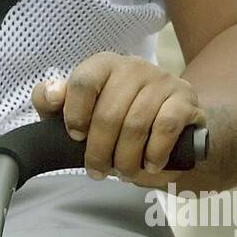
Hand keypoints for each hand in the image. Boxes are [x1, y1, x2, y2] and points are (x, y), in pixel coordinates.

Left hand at [31, 51, 207, 187]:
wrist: (169, 120)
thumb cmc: (116, 116)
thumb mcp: (77, 109)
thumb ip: (51, 100)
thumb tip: (52, 94)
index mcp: (104, 64)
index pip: (83, 82)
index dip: (75, 115)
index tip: (76, 137)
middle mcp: (133, 66)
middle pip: (108, 113)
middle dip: (99, 151)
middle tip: (97, 171)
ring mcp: (162, 80)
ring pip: (135, 125)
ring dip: (126, 158)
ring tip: (123, 172)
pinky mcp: (185, 99)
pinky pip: (166, 127)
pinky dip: (154, 152)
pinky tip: (149, 164)